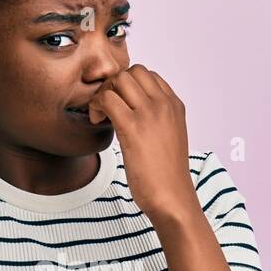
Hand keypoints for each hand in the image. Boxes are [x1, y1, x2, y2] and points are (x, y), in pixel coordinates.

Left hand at [87, 64, 202, 227]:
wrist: (173, 198)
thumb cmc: (166, 176)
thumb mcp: (169, 138)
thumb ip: (156, 120)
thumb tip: (132, 111)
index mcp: (175, 105)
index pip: (148, 75)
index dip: (128, 86)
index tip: (120, 105)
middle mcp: (165, 104)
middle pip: (132, 72)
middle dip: (114, 85)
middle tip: (106, 108)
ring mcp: (150, 114)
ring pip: (119, 79)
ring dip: (104, 93)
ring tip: (101, 115)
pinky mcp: (133, 127)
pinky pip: (107, 98)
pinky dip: (96, 105)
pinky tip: (97, 121)